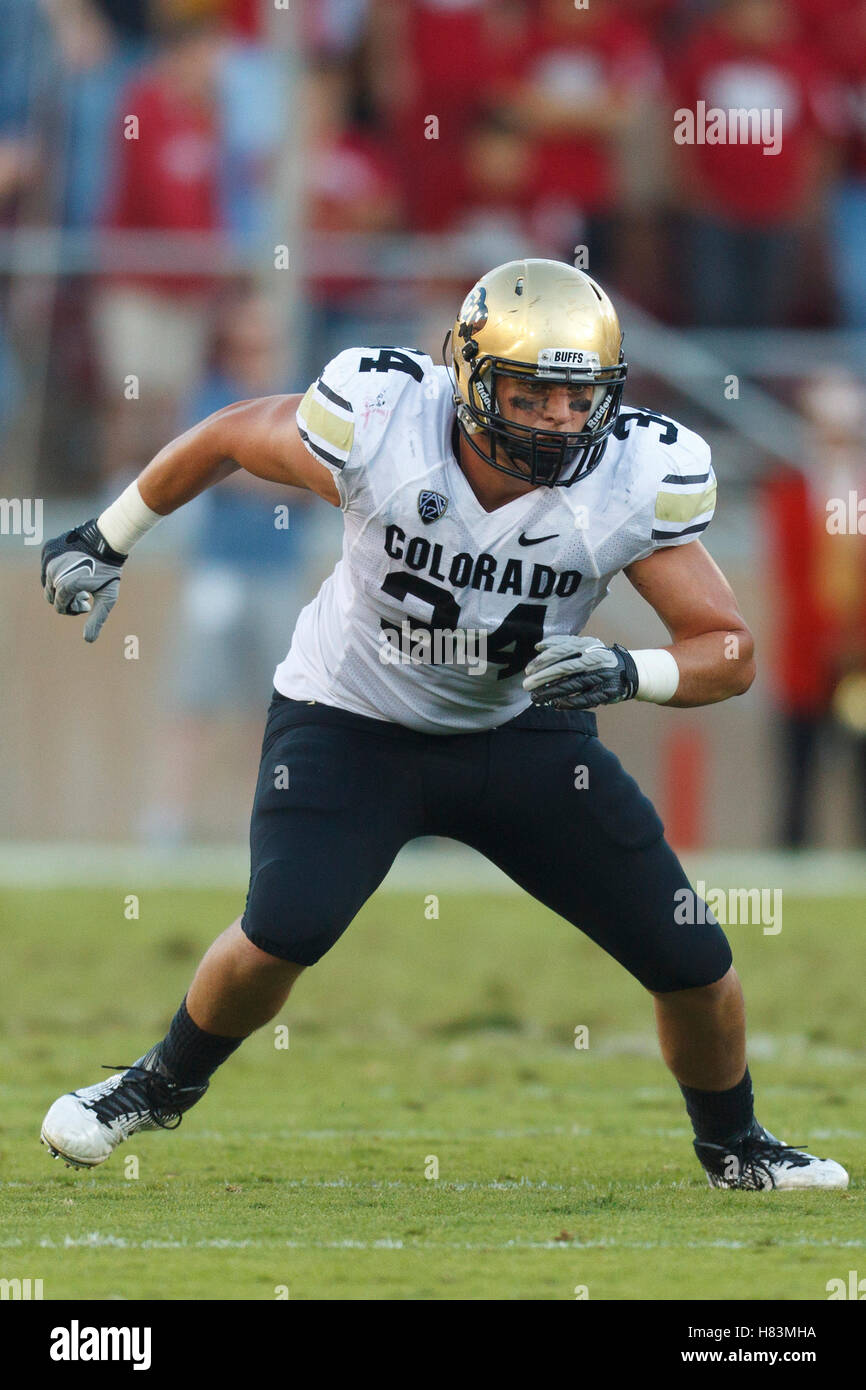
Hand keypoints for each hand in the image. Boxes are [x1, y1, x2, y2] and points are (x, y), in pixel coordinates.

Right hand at [41, 519, 125, 641]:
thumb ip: (97, 619)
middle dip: (67, 599)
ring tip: (80, 584)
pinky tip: (74, 570)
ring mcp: (49, 559)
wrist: (108, 540)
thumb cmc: (109, 571)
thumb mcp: (107, 598)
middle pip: (51, 596)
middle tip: (84, 595)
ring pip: (48, 582)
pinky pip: (48, 567)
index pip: (60, 607)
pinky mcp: (48, 549)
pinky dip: (58, 572)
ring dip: (62, 586)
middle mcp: (53, 572)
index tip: (87, 603)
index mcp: (65, 586)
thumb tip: (88, 640)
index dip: (74, 609)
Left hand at [523, 635, 638, 710]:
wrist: (629, 671)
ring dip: (551, 692)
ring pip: (572, 685)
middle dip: (543, 678)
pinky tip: (556, 705)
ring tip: (536, 698)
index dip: (542, 660)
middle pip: (564, 668)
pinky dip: (569, 702)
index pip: (561, 651)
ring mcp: (601, 675)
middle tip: (526, 686)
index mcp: (587, 645)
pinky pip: (585, 699)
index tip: (527, 670)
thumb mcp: (584, 645)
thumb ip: (563, 644)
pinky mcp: (606, 692)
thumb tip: (538, 647)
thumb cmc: (598, 657)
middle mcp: (594, 659)